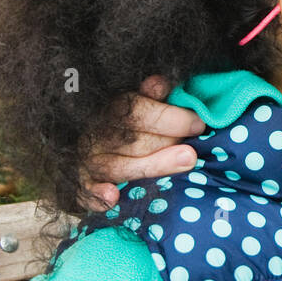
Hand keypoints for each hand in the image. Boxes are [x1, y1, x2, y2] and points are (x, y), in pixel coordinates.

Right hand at [79, 75, 205, 210]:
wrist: (90, 144)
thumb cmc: (127, 125)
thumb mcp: (138, 104)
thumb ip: (151, 96)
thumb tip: (160, 83)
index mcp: (109, 109)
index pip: (138, 112)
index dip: (171, 118)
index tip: (199, 124)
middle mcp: (95, 134)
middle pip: (133, 141)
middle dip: (168, 144)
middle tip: (194, 150)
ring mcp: (87, 160)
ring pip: (117, 166)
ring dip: (154, 165)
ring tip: (186, 160)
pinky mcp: (82, 184)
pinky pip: (87, 191)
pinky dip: (97, 195)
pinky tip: (113, 197)